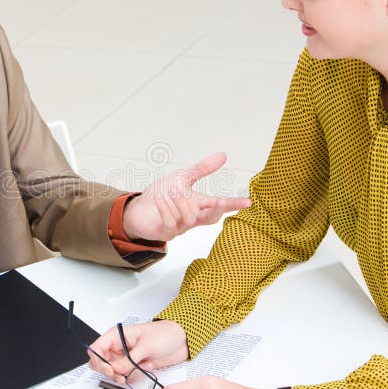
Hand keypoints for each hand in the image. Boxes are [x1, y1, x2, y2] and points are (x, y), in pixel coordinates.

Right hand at [87, 320, 188, 380]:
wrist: (181, 340)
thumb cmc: (164, 334)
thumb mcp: (146, 346)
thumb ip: (129, 359)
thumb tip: (115, 369)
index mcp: (116, 335)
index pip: (96, 348)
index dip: (98, 361)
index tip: (109, 370)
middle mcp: (118, 346)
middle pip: (100, 362)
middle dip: (107, 371)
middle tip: (119, 376)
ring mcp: (125, 357)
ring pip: (111, 371)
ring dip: (118, 376)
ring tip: (128, 376)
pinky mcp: (133, 365)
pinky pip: (124, 375)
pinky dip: (128, 378)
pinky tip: (139, 372)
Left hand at [122, 152, 251, 241]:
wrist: (139, 209)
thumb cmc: (162, 195)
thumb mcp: (182, 178)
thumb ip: (202, 169)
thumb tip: (223, 156)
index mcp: (199, 205)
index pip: (219, 205)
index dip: (234, 204)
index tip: (248, 202)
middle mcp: (192, 217)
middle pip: (211, 218)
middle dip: (218, 209)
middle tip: (219, 200)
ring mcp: (180, 227)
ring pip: (190, 218)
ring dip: (182, 202)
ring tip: (172, 189)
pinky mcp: (166, 232)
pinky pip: (170, 223)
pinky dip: (166, 209)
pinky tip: (161, 199)